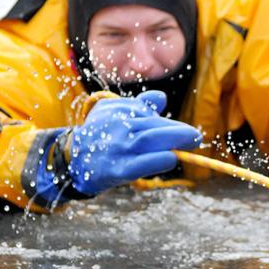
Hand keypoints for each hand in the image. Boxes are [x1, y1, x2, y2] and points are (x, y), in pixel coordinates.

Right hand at [68, 90, 201, 194]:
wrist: (72, 159)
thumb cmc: (101, 135)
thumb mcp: (114, 113)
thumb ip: (138, 105)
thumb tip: (161, 99)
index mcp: (118, 112)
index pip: (149, 114)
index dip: (172, 124)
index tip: (190, 132)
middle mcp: (117, 127)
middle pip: (152, 127)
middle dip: (178, 132)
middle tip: (195, 137)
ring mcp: (117, 148)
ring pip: (149, 141)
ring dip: (174, 142)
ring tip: (191, 143)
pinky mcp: (116, 169)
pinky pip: (140, 165)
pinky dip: (159, 161)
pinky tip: (171, 159)